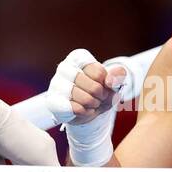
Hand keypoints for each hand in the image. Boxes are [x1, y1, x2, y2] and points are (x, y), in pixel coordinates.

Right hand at [45, 49, 127, 165]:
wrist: (88, 108)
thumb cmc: (100, 90)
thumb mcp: (113, 81)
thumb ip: (118, 75)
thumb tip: (110, 81)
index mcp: (78, 58)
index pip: (99, 72)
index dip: (106, 82)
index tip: (104, 83)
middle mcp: (64, 68)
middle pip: (94, 87)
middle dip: (102, 96)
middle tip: (99, 96)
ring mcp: (56, 85)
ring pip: (85, 100)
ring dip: (94, 104)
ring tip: (91, 102)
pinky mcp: (53, 101)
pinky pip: (75, 110)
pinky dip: (85, 112)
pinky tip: (83, 109)